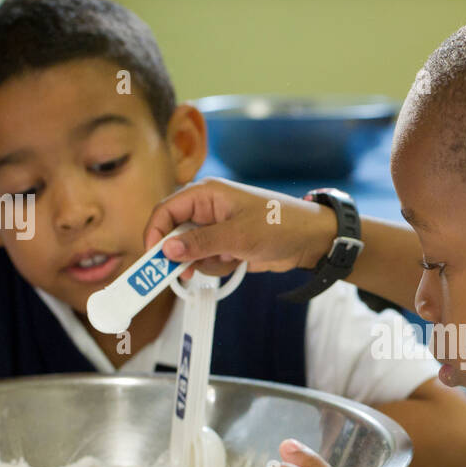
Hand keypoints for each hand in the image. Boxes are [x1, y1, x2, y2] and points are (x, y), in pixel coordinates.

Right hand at [142, 177, 336, 281]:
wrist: (310, 240)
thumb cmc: (279, 225)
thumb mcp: (238, 236)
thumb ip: (200, 244)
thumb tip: (167, 250)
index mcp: (206, 194)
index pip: (166, 210)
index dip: (156, 233)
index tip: (155, 258)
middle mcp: (207, 209)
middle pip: (174, 233)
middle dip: (182, 254)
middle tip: (187, 272)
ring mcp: (216, 228)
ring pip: (190, 251)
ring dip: (205, 262)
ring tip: (230, 259)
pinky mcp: (226, 244)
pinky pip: (208, 259)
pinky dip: (219, 265)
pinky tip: (238, 262)